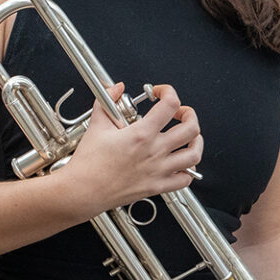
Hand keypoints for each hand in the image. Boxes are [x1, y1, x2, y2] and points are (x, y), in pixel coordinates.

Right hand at [57, 82, 201, 216]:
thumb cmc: (88, 163)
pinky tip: (182, 162)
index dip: (168, 92)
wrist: (83, 191)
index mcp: (141, 134)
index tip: (160, 93)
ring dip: (196, 141)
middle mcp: (154, 152)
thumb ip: (108, 100)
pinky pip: (185, 179)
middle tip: (180, 112)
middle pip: (191, 128)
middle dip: (189, 114)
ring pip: (194, 154)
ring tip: (189, 135)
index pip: (170, 105)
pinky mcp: (157, 187)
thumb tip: (116, 88)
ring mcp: (158, 170)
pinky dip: (189, 169)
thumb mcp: (96, 124)